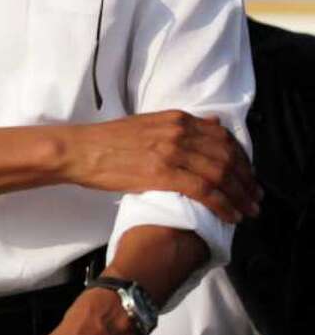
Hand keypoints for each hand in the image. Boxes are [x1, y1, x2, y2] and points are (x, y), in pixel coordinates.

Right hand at [64, 110, 258, 222]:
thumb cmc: (107, 141)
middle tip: (255, 198)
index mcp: (176, 118)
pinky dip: (223, 205)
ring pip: (221, 175)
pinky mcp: (162, 174)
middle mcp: (179, 132)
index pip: (223, 137)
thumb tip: (212, 123)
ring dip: (240, 196)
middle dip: (247, 180)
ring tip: (247, 211)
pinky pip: (204, 191)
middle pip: (228, 157)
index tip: (248, 176)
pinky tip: (229, 216)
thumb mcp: (147, 123)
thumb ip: (179, 125)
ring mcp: (171, 152)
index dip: (242, 159)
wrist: (80, 150)